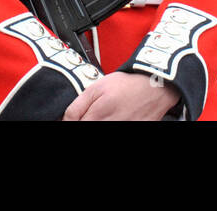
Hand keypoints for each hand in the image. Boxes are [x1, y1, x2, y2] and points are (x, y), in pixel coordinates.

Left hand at [62, 70, 179, 120]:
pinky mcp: (134, 131)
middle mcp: (110, 126)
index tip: (77, 118)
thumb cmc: (125, 85)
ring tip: (107, 113)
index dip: (73, 123)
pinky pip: (118, 130)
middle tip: (95, 113)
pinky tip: (117, 117)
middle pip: (90, 129)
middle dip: (88, 120)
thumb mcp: (95, 88)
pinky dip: (115, 122)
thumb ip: (76, 108)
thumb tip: (63, 121)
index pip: (76, 127)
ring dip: (100, 122)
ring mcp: (122, 130)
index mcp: (97, 118)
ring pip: (102, 130)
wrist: (153, 87)